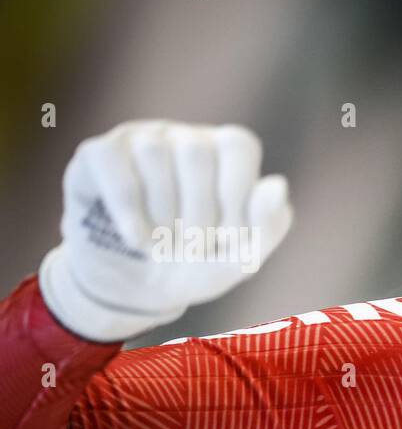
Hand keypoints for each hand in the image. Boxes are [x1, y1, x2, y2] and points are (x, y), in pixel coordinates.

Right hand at [37, 120, 292, 341]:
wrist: (139, 291)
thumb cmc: (198, 265)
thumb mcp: (241, 256)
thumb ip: (268, 224)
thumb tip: (277, 185)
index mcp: (225, 154)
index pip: (238, 145)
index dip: (237, 196)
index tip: (229, 237)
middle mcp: (183, 138)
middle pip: (195, 151)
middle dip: (199, 212)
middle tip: (194, 248)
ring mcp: (138, 141)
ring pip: (152, 153)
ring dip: (162, 214)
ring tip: (162, 245)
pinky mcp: (98, 155)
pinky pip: (111, 163)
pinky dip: (128, 209)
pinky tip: (137, 239)